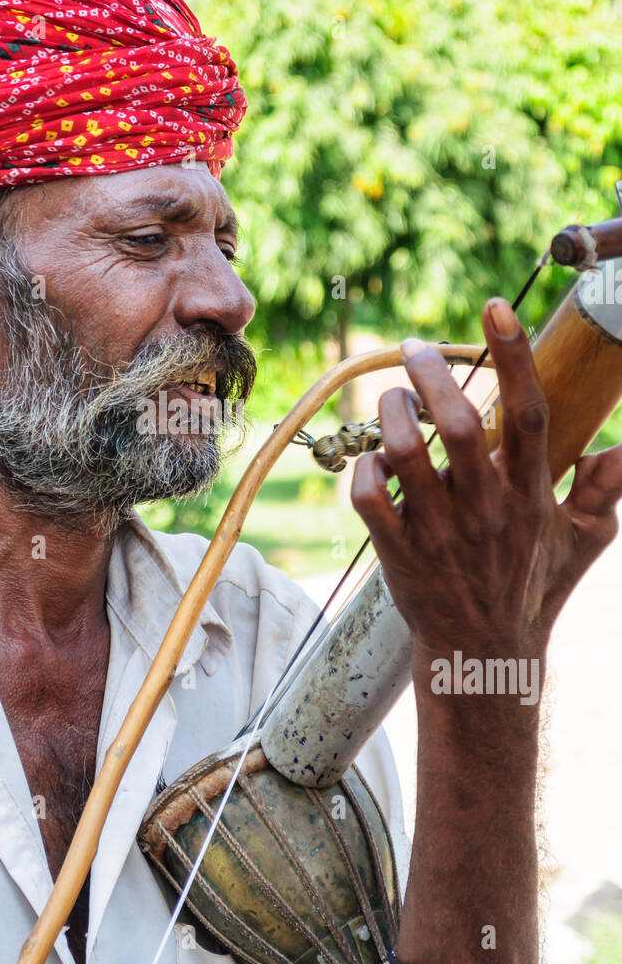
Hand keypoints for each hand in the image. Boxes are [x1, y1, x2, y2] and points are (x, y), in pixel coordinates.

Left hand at [351, 298, 621, 664]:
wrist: (485, 658)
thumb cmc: (531, 590)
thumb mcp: (582, 543)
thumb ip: (604, 492)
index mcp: (530, 493)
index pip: (528, 412)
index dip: (514, 355)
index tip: (496, 305)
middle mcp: (486, 507)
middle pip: (458, 426)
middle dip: (432, 375)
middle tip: (413, 348)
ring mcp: (440, 530)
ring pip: (407, 456)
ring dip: (392, 414)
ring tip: (390, 395)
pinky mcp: (399, 552)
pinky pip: (372, 501)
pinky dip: (366, 471)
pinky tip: (373, 460)